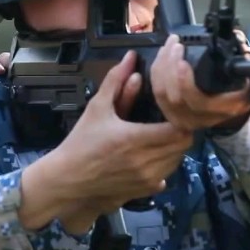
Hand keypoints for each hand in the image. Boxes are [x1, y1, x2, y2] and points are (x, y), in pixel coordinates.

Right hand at [19, 51, 191, 231]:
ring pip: (177, 160)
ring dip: (173, 147)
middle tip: (168, 120)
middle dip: (180, 130)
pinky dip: (164, 164)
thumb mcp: (96, 108)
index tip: (172, 109)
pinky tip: (150, 156)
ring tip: (159, 136)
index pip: (180, 129)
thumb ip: (115, 82)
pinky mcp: (145, 190)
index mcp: (136, 139)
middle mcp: (146, 162)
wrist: (66, 180)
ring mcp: (147, 179)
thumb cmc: (81, 143)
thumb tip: (131, 58)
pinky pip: (167, 175)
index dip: (181, 118)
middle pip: (183, 145)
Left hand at [150, 33, 249, 131]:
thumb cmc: (239, 88)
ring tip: (169, 45)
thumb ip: (239, 64)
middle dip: (169, 66)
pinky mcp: (168, 112)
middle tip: (176, 44)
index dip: (185, 83)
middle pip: (172, 97)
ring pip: (161, 93)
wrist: (230, 106)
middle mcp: (199, 119)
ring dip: (162, 65)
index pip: (197, 102)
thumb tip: (235, 42)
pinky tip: (163, 54)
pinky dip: (157, 71)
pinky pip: (156, 91)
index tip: (183, 61)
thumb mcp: (245, 77)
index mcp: (222, 110)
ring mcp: (180, 118)